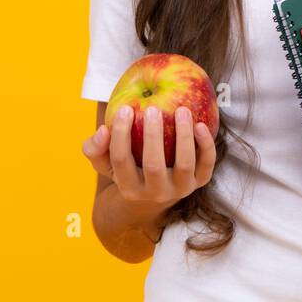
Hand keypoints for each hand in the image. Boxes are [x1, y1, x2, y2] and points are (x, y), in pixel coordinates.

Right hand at [81, 105, 215, 226]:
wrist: (156, 192)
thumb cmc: (128, 167)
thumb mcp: (106, 162)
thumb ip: (94, 147)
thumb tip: (103, 130)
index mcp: (129, 188)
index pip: (121, 161)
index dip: (121, 134)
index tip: (125, 108)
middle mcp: (155, 193)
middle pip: (153, 165)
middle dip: (152, 136)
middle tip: (152, 108)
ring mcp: (180, 189)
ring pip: (184, 164)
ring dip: (183, 136)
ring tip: (182, 109)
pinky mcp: (200, 182)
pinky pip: (206, 164)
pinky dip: (206, 145)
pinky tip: (201, 124)